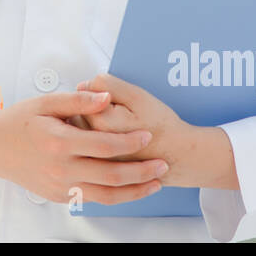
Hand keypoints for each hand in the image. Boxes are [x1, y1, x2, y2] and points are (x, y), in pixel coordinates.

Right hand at [0, 90, 168, 205]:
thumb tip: (106, 97)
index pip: (104, 145)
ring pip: (106, 195)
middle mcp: (61, 168)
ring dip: (134, 191)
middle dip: (142, 172)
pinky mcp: (60, 196)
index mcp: (58, 142)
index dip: (129, 141)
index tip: (147, 135)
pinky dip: (115, 195)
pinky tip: (129, 187)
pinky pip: (92, 198)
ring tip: (155, 183)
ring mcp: (60, 186)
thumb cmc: (19, 121)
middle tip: (162, 165)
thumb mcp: (45, 102)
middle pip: (111, 175)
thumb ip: (78, 101)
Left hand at [74, 73, 202, 187]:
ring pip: (81, 133)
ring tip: (119, 128)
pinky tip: (115, 142)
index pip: (81, 96)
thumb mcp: (137, 95)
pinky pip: (88, 149)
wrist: (179, 157)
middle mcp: (93, 146)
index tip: (116, 100)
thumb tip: (84, 84)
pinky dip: (97, 143)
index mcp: (100, 123)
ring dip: (92, 126)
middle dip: (94, 110)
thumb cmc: (161, 126)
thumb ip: (106, 85)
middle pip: (77, 116)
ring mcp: (95, 161)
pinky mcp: (100, 170)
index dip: (99, 94)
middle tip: (119, 115)